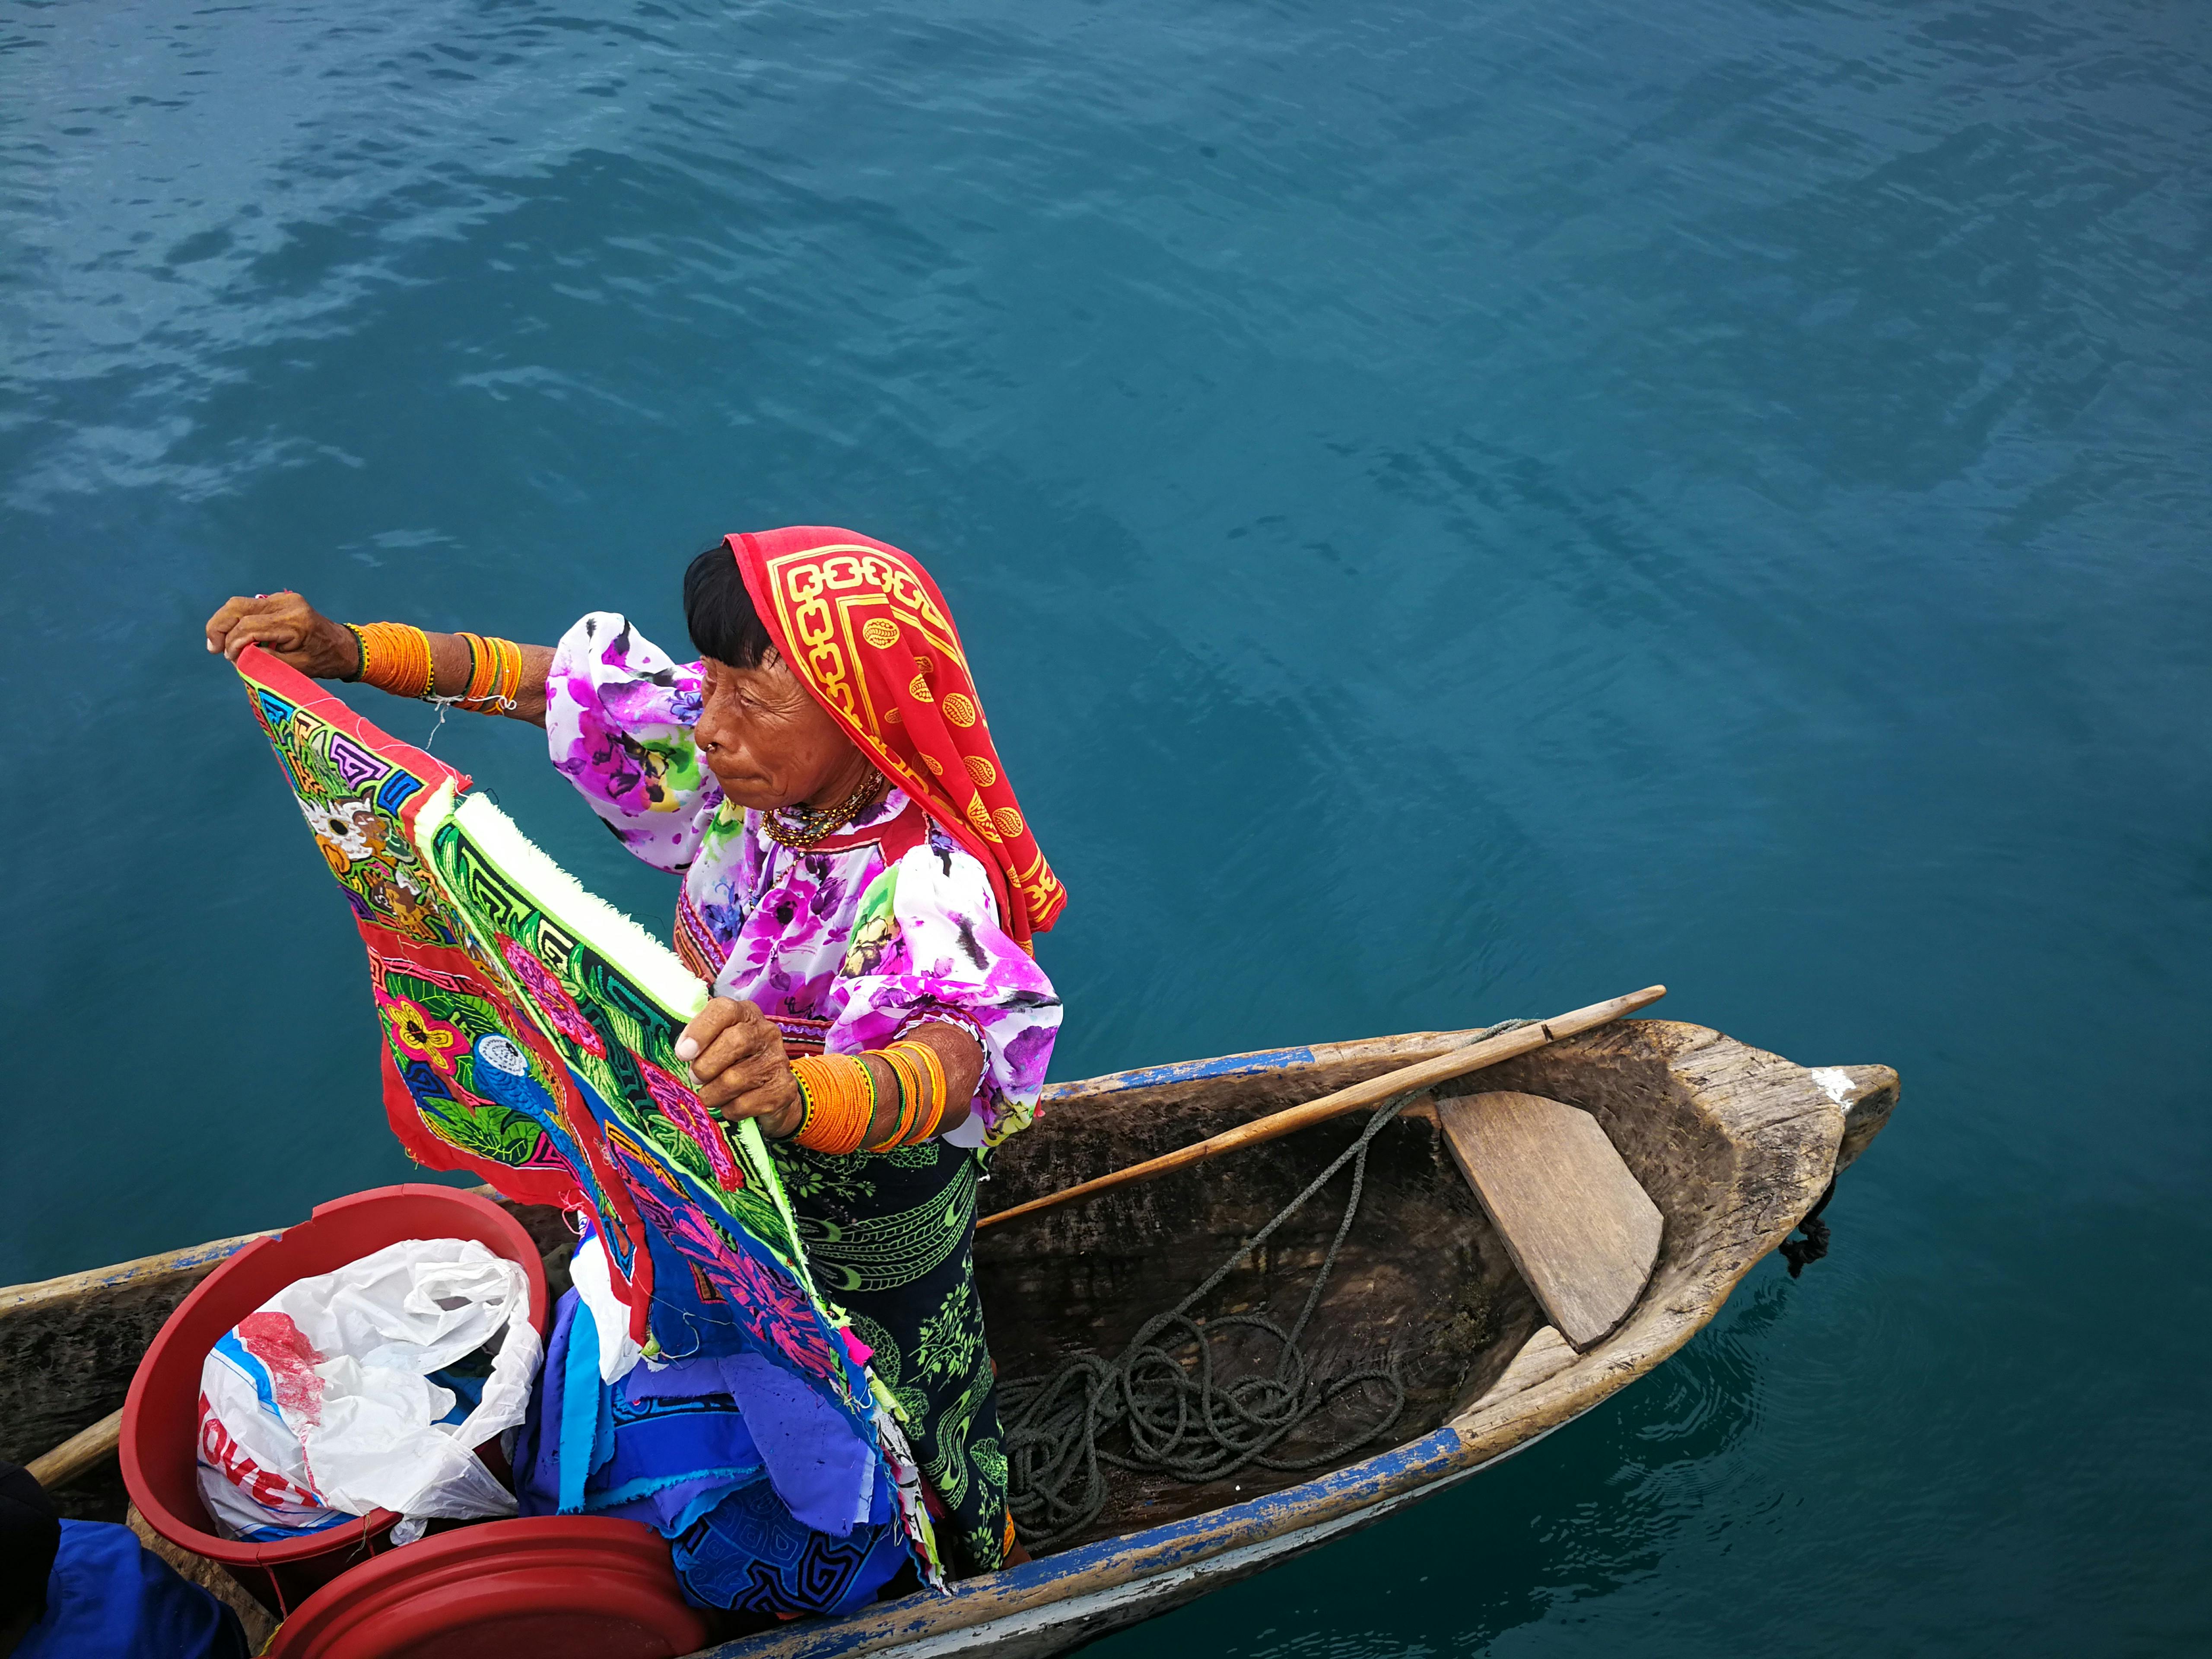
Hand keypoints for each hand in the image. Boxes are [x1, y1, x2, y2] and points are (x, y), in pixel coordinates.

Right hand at [204, 591, 358, 677]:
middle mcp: (287, 604)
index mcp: (294, 622)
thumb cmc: (324, 661)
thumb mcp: (295, 668)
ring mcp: (283, 599)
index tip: (230, 659)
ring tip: (221, 645)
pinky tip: (236, 638)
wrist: (344, 647)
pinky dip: (237, 621)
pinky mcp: (279, 600)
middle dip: (219, 627)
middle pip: (238, 607)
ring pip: (240, 604)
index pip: (249, 626)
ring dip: (225, 623)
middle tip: (213, 649)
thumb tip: (235, 654)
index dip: (233, 643)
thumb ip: (265, 660)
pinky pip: (250, 607)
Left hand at [675, 997, 801, 1135]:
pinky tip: (731, 1105)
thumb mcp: (717, 1044)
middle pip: (735, 1042)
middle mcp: (766, 1033)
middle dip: (706, 1066)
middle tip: (694, 1077)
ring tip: (711, 1094)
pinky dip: (729, 1110)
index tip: (683, 1053)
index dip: (701, 1030)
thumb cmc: (734, 1064)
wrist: (772, 1093)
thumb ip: (699, 1042)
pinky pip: (744, 1104)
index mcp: (746, 1015)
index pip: (725, 1010)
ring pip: (735, 1079)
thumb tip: (683, 1051)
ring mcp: (777, 1061)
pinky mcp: (783, 1089)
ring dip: (713, 1093)